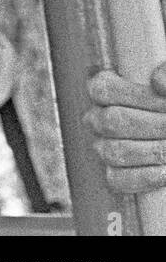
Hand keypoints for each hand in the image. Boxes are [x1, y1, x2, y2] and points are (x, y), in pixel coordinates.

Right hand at [86, 61, 165, 193]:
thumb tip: (157, 82)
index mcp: (113, 91)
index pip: (101, 89)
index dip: (132, 95)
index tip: (163, 102)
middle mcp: (104, 119)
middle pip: (110, 121)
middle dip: (152, 126)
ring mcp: (108, 148)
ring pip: (112, 151)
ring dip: (151, 151)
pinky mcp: (119, 176)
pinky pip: (119, 179)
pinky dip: (144, 177)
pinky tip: (165, 171)